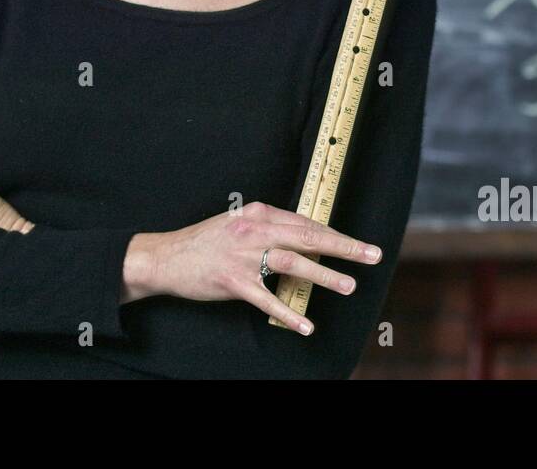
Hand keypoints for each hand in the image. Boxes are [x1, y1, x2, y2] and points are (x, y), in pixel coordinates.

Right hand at [145, 201, 382, 335]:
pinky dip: (288, 312)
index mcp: (258, 213)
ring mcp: (244, 256)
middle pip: (307, 236)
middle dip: (344, 246)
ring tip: (348, 286)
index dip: (332, 234)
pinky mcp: (233, 281)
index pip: (304, 222)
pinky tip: (306, 324)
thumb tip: (304, 237)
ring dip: (324, 275)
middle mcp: (254, 230)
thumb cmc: (205, 242)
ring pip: (293, 263)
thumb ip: (268, 227)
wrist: (165, 258)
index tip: (354, 245)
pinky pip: (266, 298)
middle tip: (371, 254)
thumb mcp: (238, 223)